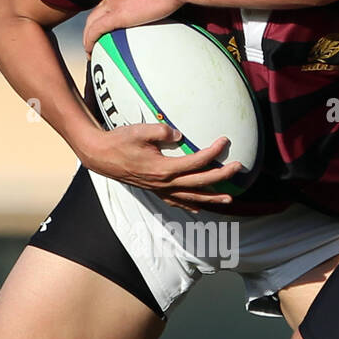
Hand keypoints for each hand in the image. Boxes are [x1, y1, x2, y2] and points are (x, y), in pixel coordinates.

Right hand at [79, 122, 241, 211]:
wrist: (100, 155)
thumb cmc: (120, 141)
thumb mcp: (140, 130)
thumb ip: (161, 131)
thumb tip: (179, 134)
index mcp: (163, 168)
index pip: (196, 162)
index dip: (213, 152)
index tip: (225, 140)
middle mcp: (164, 183)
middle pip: (200, 182)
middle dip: (222, 176)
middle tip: (238, 167)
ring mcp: (160, 189)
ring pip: (191, 197)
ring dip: (212, 199)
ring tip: (230, 200)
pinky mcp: (155, 190)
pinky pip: (177, 201)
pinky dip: (190, 205)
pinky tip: (199, 208)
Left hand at [83, 0, 184, 52]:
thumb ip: (159, 0)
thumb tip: (169, 10)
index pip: (108, 2)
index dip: (103, 15)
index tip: (105, 27)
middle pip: (96, 12)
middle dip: (90, 27)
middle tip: (92, 41)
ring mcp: (114, 3)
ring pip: (91, 22)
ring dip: (87, 36)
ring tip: (89, 49)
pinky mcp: (116, 14)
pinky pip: (95, 31)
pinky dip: (89, 41)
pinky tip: (89, 51)